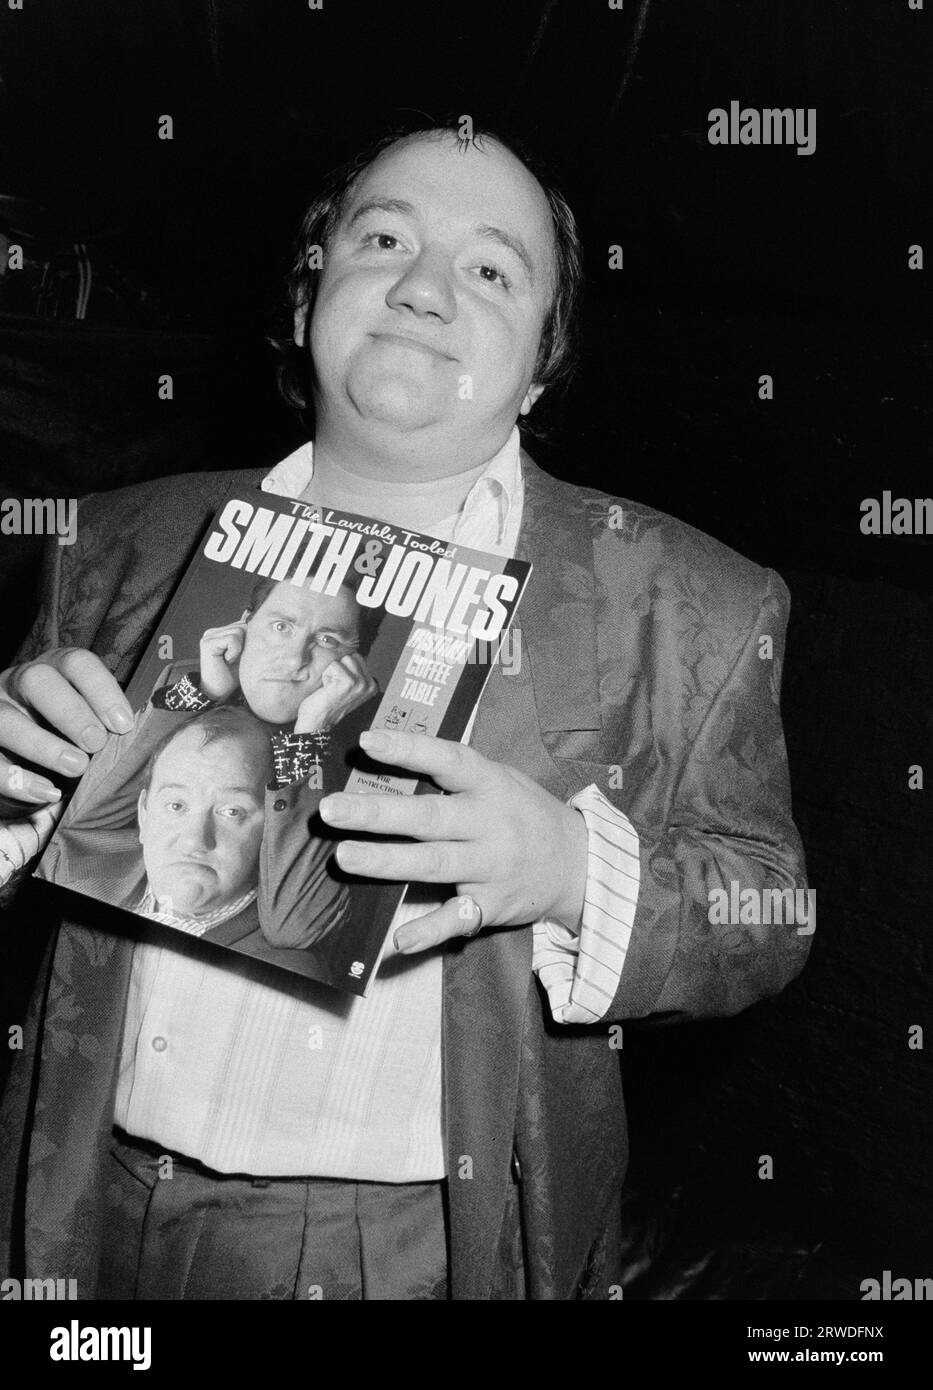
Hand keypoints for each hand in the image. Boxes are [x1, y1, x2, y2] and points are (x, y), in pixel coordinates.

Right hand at [0, 646, 132, 819]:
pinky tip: (46, 792)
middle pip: (37, 680)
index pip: (77, 663)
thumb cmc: (71, 728)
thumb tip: (143, 740)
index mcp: (56, 668)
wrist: (25, 749)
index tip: (123, 724)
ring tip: (75, 767)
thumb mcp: (90, 715)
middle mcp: (20, 682)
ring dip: (42, 745)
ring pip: (7, 720)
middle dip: (70, 712)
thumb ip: (110, 722)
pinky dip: (16, 778)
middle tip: (97, 743)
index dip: (101, 689)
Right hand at [198, 622, 246, 701]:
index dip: (250, 640)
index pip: (244, 624)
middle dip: (246, 643)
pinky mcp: (207, 643)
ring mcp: (209, 636)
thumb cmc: (233, 675)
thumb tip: (262, 625)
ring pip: (239, 631)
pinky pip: (232, 639)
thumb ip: (249, 638)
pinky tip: (227, 661)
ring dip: (240, 649)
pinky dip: (235, 652)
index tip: (241, 655)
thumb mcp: (245, 653)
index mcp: (221, 632)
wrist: (219, 692)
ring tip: (231, 660)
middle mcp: (213, 632)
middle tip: (236, 659)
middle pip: (243, 626)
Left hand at [294, 654, 377, 732]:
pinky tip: (328, 689)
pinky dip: (326, 675)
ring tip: (331, 687)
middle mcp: (369, 684)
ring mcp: (361, 683)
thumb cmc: (326, 705)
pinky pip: (334, 665)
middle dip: (339, 668)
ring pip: (344, 659)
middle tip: (334, 687)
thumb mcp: (347, 687)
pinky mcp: (349, 682)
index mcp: (372, 685)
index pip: (358, 658)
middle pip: (352, 656)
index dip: (344, 668)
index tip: (339, 686)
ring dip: (332, 671)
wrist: (317, 724)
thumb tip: (349, 651)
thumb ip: (354, 672)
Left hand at [317, 728, 588, 953]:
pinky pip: (457, 920)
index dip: (408, 750)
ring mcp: (491, 866)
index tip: (367, 743)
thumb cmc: (524, 813)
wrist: (579, 864)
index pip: (447, 761)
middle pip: (428, 817)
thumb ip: (455, 774)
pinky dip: (429, 932)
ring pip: (433, 864)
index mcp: (490, 785)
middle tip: (331, 810)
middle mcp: (490, 824)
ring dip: (387, 861)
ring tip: (344, 857)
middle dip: (377, 813)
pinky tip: (398, 940)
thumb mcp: (501, 780)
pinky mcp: (492, 905)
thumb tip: (391, 757)